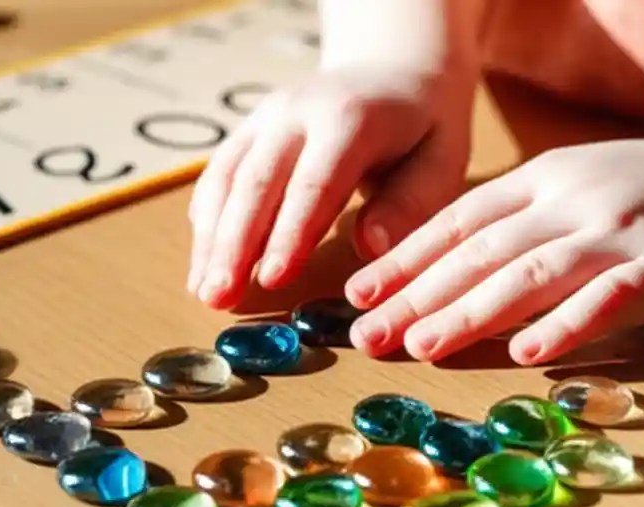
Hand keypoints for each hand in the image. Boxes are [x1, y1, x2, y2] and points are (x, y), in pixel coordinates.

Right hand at [186, 65, 475, 308]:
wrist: (393, 71)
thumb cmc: (422, 129)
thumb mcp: (441, 160)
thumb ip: (409, 203)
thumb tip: (370, 247)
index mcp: (350, 118)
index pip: (314, 182)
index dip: (291, 234)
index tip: (274, 280)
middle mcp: (297, 111)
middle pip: (256, 182)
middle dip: (234, 245)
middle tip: (219, 298)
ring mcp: (265, 118)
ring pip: (226, 180)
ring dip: (211, 240)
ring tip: (204, 292)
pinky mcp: (247, 131)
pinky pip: (217, 175)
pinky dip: (206, 220)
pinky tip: (203, 261)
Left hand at [344, 131, 643, 364]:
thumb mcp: (585, 192)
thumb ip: (526, 228)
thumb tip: (453, 282)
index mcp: (547, 179)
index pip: (459, 222)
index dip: (404, 259)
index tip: (355, 295)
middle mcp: (575, 197)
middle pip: (479, 251)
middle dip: (415, 295)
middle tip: (364, 335)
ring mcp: (621, 229)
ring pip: (529, 273)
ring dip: (470, 313)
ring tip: (421, 346)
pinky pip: (607, 299)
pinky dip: (564, 326)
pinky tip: (527, 355)